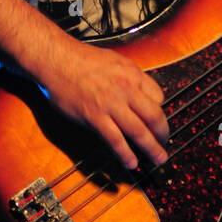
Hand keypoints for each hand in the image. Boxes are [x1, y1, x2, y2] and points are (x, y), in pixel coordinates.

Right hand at [41, 39, 169, 171]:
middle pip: (154, 116)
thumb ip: (129, 77)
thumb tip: (139, 93)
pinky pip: (115, 140)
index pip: (158, 97)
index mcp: (133, 74)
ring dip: (151, 149)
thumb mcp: (116, 61)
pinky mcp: (94, 117)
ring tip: (158, 159)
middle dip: (163, 134)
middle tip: (164, 144)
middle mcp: (126, 89)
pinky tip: (131, 162)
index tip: (157, 121)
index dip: (160, 111)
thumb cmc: (82, 59)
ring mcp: (111, 104)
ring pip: (139, 131)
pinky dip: (125, 154)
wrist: (57, 59)